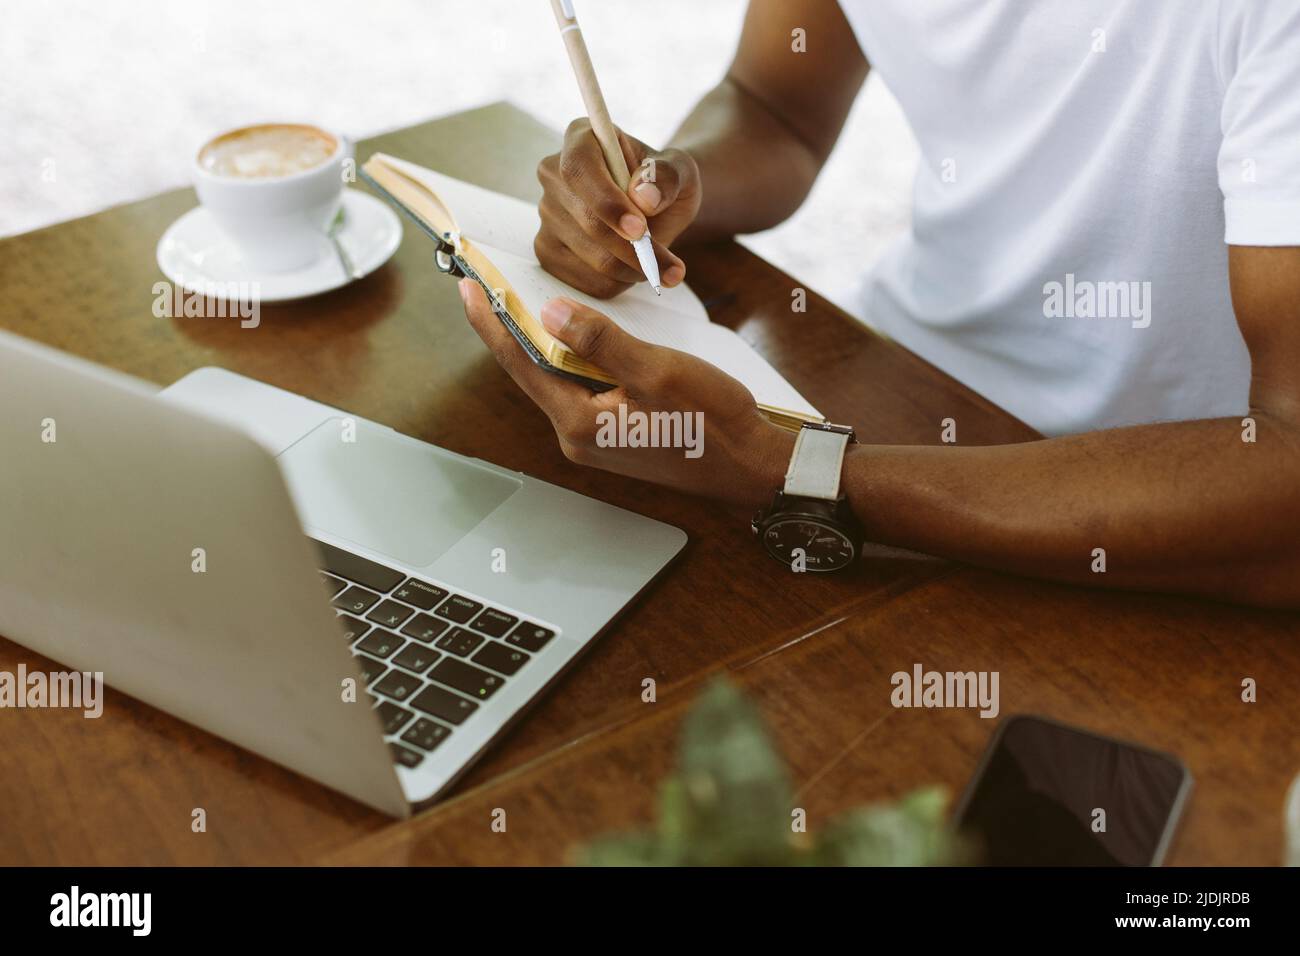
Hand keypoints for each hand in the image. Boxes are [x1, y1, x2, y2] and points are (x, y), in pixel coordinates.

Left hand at [460, 279, 792, 506]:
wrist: (750, 465)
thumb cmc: (712, 423)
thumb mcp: (657, 371)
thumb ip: (600, 342)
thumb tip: (551, 313)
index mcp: (579, 425)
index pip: (521, 364)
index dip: (490, 323)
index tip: (468, 287)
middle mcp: (578, 436)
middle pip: (534, 371)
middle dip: (513, 328)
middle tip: (491, 284)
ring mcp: (595, 437)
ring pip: (560, 377)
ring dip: (548, 340)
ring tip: (529, 301)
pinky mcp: (614, 432)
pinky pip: (583, 386)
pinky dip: (578, 356)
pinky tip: (581, 332)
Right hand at [535, 119, 701, 298]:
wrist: (655, 210)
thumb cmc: (664, 183)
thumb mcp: (681, 170)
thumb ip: (667, 176)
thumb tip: (644, 196)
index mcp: (581, 139)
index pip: (580, 169)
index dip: (607, 202)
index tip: (639, 229)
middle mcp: (554, 174)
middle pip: (588, 223)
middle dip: (633, 250)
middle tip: (672, 267)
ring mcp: (546, 215)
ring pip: (590, 259)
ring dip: (633, 271)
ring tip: (664, 268)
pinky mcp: (548, 251)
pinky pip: (584, 281)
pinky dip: (618, 284)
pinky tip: (638, 271)